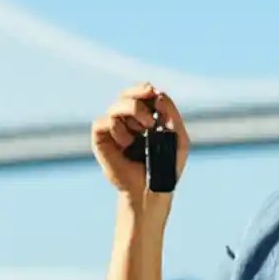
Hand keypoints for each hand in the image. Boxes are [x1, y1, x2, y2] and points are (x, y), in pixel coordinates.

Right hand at [91, 82, 190, 198]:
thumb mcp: (178, 137)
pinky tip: (126, 143)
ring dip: (131, 113)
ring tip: (142, 130)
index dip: (143, 89)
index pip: (139, 93)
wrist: (151, 190)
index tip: (152, 92)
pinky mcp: (101, 140)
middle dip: (137, 99)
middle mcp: (126, 121)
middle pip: (125, 95)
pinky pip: (103, 122)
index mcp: (144, 117)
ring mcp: (113, 130)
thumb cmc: (166, 166)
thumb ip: (171, 113)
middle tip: (150, 118)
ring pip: (115, 106)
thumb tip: (158, 94)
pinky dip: (117, 128)